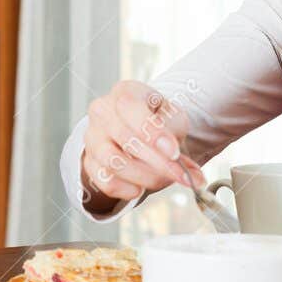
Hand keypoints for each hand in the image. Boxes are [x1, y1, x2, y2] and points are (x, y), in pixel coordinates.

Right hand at [80, 80, 202, 201]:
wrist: (135, 129)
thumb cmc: (155, 119)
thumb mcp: (172, 117)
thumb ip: (179, 140)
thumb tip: (192, 175)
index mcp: (124, 92)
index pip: (130, 107)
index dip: (152, 131)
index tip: (174, 153)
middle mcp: (102, 111)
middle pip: (124, 137)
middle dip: (157, 162)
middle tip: (179, 175)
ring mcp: (92, 137)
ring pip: (113, 162)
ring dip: (144, 177)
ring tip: (163, 180)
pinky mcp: (89, 161)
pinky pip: (105, 181)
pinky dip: (127, 189)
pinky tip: (140, 188)